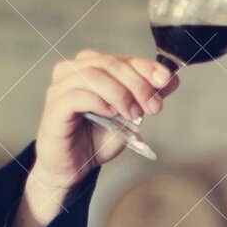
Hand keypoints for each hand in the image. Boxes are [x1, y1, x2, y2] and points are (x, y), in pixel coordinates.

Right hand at [11, 49, 178, 226]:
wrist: (73, 167)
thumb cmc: (96, 138)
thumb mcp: (129, 117)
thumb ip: (145, 98)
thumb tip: (171, 80)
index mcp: (93, 68)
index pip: (122, 59)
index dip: (146, 67)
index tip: (166, 80)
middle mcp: (74, 72)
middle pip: (110, 64)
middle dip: (137, 84)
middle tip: (153, 107)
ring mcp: (61, 87)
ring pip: (92, 75)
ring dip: (119, 93)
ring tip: (133, 114)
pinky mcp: (55, 107)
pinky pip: (76, 96)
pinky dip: (98, 101)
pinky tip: (111, 113)